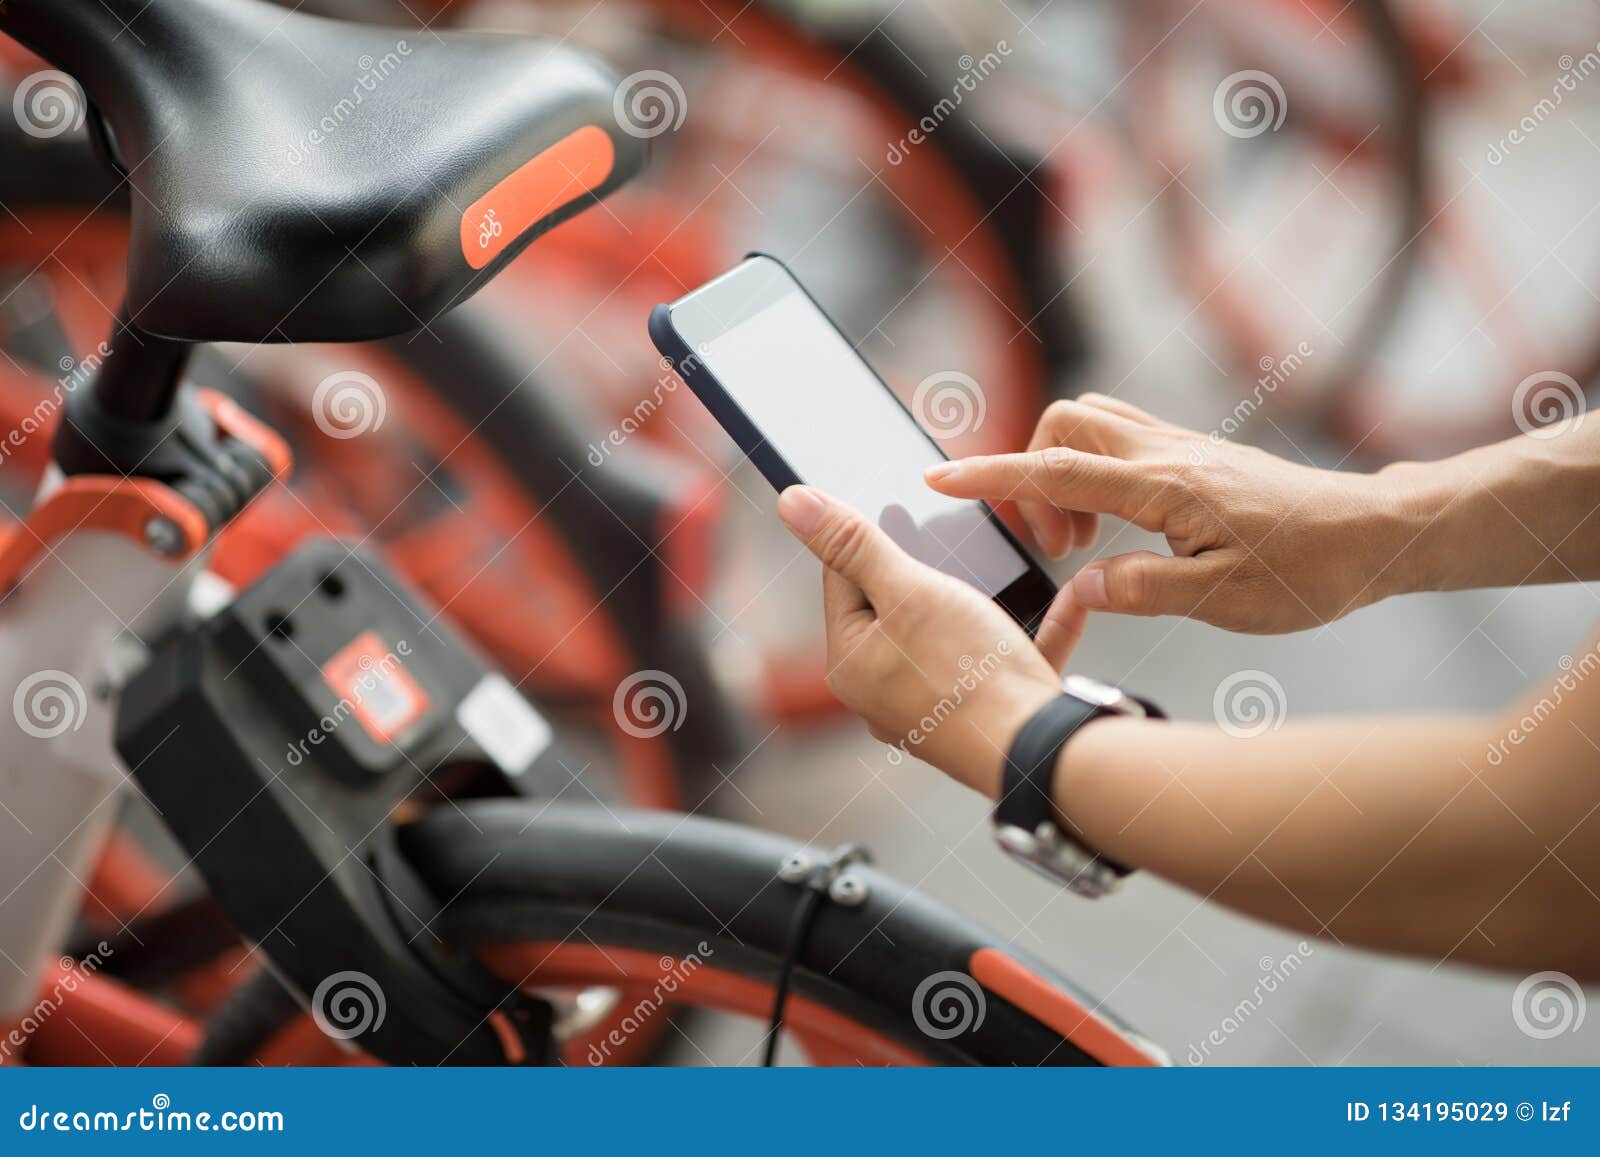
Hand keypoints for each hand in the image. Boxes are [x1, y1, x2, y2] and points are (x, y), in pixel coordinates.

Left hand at [776, 485, 1070, 794]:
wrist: (1040, 751)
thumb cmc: (968, 675)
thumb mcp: (906, 590)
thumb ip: (853, 544)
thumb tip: (794, 503)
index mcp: (851, 665)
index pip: (841, 581)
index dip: (865, 538)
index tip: (893, 508)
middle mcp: (884, 693)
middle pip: (894, 607)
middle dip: (923, 571)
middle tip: (948, 540)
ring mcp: (935, 708)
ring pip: (950, 634)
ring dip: (978, 599)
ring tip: (999, 570)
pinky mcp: (987, 714)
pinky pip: (1005, 659)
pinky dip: (1032, 627)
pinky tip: (1067, 599)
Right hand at [924, 394, 1409, 632]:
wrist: (1374, 536)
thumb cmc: (1308, 571)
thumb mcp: (1222, 600)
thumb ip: (1141, 589)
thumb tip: (1082, 586)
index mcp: (1164, 488)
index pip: (1056, 472)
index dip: (992, 476)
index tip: (941, 480)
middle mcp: (1166, 454)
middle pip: (1064, 425)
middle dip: (1030, 474)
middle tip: (1055, 546)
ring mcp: (1181, 447)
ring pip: (1091, 423)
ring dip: (1062, 470)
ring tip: (1084, 543)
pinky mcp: (1194, 456)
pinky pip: (1120, 439)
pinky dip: (1093, 471)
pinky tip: (1117, 526)